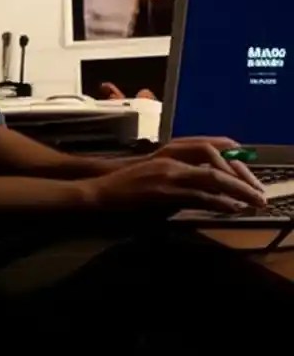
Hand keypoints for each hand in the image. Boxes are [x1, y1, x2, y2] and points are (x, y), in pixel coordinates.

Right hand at [80, 156, 265, 213]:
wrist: (99, 189)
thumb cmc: (122, 183)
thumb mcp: (150, 173)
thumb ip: (173, 176)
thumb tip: (195, 188)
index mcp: (167, 153)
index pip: (206, 147)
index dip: (229, 155)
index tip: (247, 165)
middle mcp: (170, 160)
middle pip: (215, 162)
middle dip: (240, 176)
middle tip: (257, 190)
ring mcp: (167, 175)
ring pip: (212, 178)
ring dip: (236, 190)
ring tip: (254, 201)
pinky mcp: (163, 192)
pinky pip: (198, 196)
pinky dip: (218, 203)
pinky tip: (231, 209)